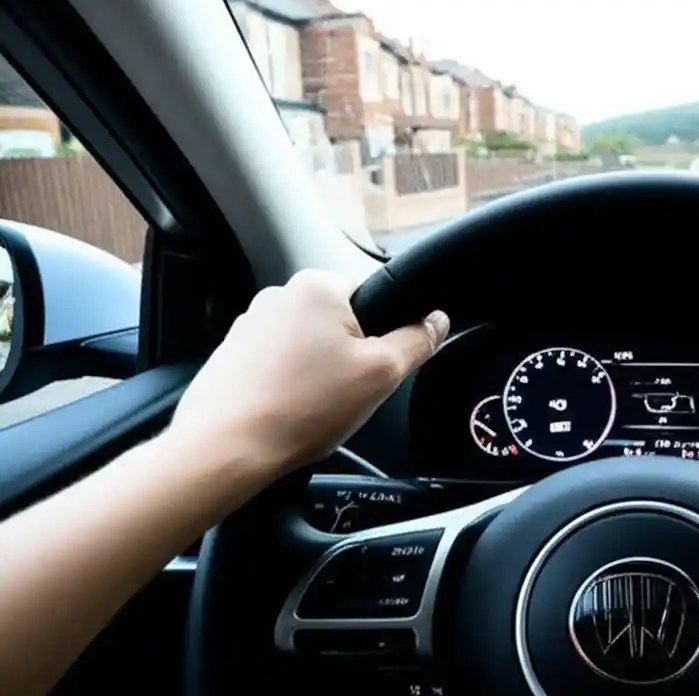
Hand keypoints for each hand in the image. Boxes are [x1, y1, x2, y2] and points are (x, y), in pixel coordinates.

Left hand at [171, 270, 448, 474]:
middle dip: (351, 357)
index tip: (377, 369)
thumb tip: (437, 320)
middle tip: (349, 393)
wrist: (226, 449)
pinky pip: (279, 364)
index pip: (375, 296)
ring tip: (313, 407)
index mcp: (318, 285)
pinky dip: (290, 385)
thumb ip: (417, 341)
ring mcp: (250, 324)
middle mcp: (279, 294)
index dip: (386, 335)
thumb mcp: (381, 374)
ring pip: (310, 346)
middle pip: (341, 323)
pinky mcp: (233, 354)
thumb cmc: (303, 408)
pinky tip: (289, 411)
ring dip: (319, 373)